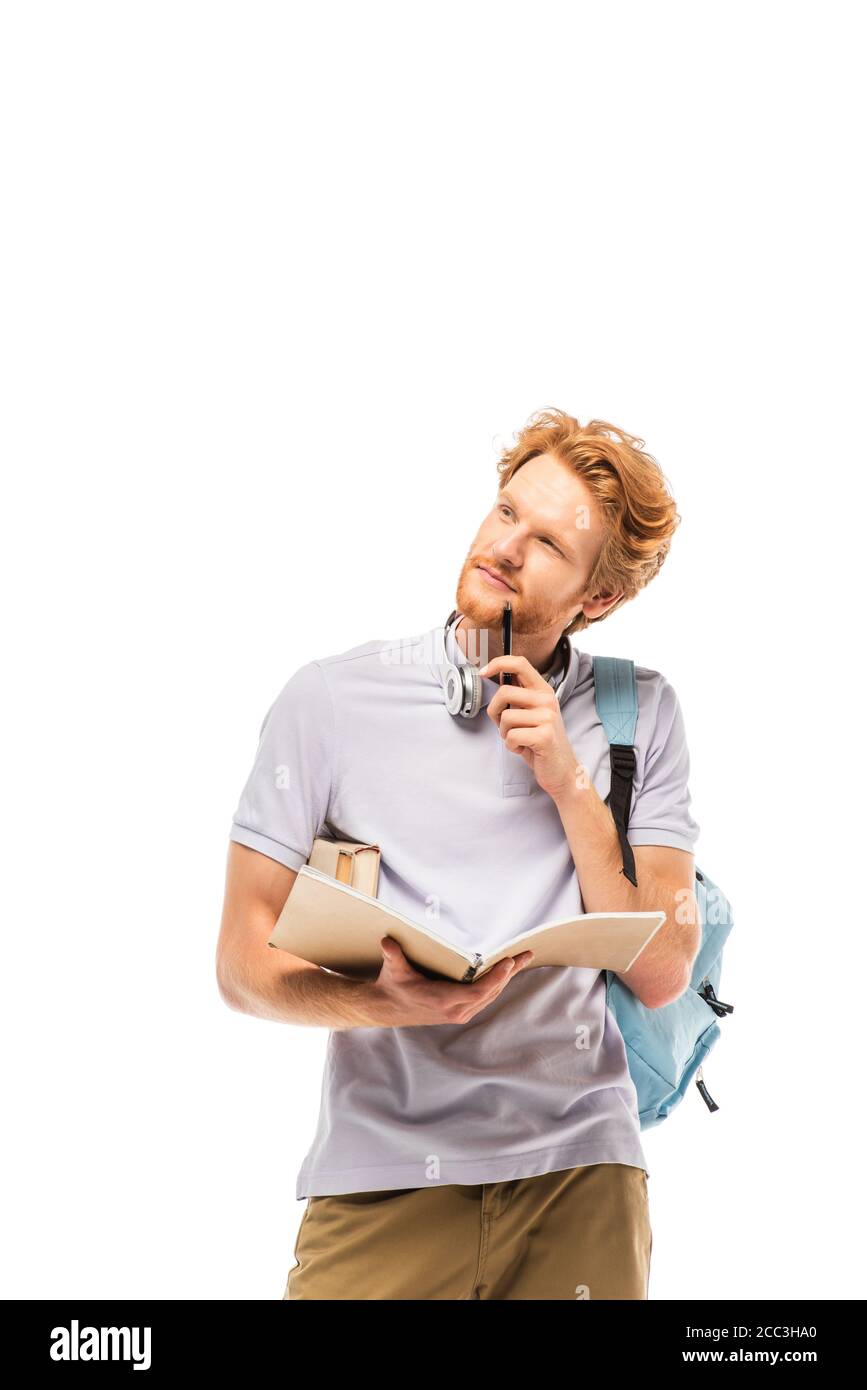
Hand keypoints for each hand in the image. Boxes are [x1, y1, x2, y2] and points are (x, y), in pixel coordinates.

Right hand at [371, 937, 533, 1026]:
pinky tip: (507, 973)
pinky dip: (498, 984)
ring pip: (490, 996)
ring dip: (507, 978)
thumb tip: (386, 943)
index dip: (495, 979)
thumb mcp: (394, 970)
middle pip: (490, 992)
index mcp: (442, 1000)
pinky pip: (486, 998)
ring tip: (522, 960)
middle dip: (509, 974)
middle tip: (524, 955)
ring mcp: (459, 1013)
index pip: (477, 992)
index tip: (508, 963)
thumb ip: (393, 956)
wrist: (388, 1008)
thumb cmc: (394, 986)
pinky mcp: (461, 1012)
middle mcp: (455, 1010)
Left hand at [480, 653, 579, 799]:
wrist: (561, 769)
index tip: (484, 672)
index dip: (498, 663)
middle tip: (504, 726)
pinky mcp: (544, 736)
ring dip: (505, 733)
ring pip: (505, 717)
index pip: (520, 664)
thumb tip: (497, 675)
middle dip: (495, 711)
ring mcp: (547, 717)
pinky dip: (511, 746)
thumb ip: (518, 696)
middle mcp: (547, 700)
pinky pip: (511, 736)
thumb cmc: (542, 742)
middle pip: (504, 692)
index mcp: (543, 691)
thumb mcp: (532, 713)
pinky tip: (524, 748)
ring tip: (520, 739)